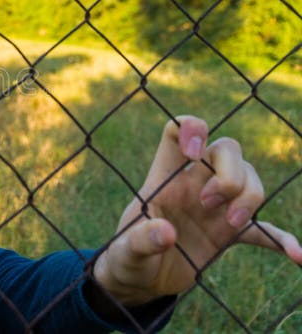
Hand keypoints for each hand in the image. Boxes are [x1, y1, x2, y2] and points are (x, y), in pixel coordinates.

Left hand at [93, 116, 301, 306]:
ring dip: (249, 198)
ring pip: (250, 179)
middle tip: (209, 203)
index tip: (192, 152)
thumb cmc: (128, 256)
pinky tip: (297, 256)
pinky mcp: (229, 234)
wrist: (141, 280)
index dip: (191, 129)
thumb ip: (140, 240)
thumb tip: (166, 233)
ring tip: (229, 226)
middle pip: (228, 149)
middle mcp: (192, 184)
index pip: (176, 132)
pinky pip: (264, 229)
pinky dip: (281, 240)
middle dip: (230, 173)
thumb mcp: (125, 251)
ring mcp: (215, 207)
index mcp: (162, 177)